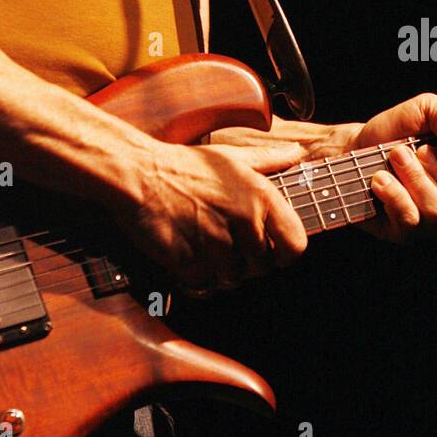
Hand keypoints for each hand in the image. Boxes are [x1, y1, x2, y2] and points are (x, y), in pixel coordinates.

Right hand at [111, 137, 307, 293]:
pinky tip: (187, 253)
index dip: (285, 252)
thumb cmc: (185, 166)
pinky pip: (205, 284)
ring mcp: (217, 243)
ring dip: (219, 270)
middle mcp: (244, 220)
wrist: (139, 175)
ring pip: (233, 279)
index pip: (296, 245)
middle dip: (246, 261)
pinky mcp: (191, 262)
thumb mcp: (231, 156)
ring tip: (203, 245)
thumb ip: (268, 158)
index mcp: (260, 196)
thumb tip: (296, 152)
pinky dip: (196, 276)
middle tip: (224, 242)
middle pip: (263, 267)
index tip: (270, 249)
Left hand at [345, 93, 436, 242]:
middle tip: (418, 149)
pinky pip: (410, 220)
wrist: (354, 144)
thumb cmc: (398, 130)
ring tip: (395, 156)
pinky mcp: (403, 233)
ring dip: (414, 176)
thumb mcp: (427, 109)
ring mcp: (431, 225)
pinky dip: (394, 193)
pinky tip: (381, 178)